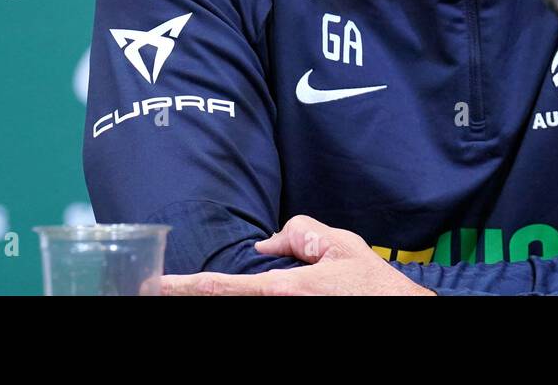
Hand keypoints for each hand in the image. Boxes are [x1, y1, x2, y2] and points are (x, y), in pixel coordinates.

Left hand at [161, 215, 435, 295]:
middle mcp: (280, 310)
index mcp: (285, 289)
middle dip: (194, 296)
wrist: (400, 312)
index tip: (157, 283)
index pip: (221, 287)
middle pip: (224, 305)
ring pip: (242, 310)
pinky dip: (244, 302)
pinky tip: (229, 294)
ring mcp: (286, 321)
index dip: (183, 286)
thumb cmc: (373, 286)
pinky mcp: (296, 324)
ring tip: (190, 290)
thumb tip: (267, 243)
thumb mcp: (341, 246)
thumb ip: (301, 234)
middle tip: (159, 288)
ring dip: (222, 298)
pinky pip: (262, 312)